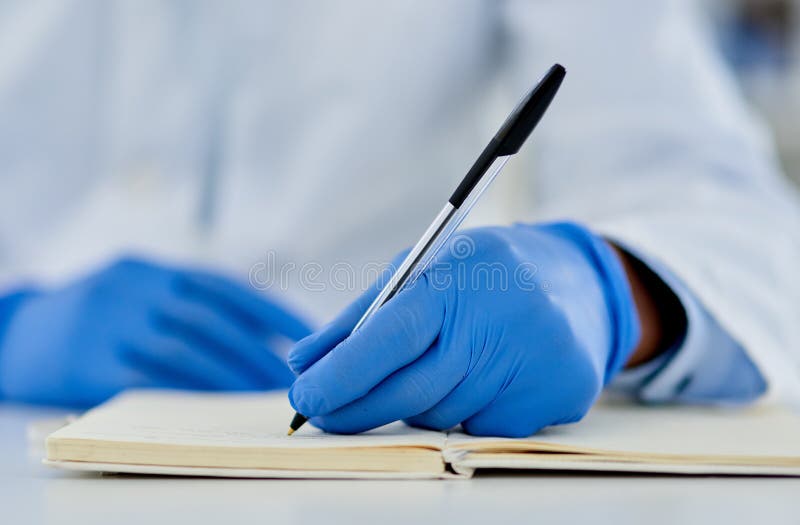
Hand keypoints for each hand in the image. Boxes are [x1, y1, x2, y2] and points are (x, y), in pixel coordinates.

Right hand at [0, 257, 311, 406]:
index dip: (271, 310)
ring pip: (183, 351)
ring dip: (231, 376)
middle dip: (257, 351)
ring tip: (263, 397)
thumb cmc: (96, 314)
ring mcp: (107, 323)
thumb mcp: (136, 287)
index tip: (308, 336)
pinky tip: (215, 408)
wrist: (17, 331)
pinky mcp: (85, 362)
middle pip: (210, 321)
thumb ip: (187, 301)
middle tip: (293, 380)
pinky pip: (147, 381)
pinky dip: (187, 394)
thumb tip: (261, 335)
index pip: (225, 287)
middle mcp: (133, 288)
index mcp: (153, 268)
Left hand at [287, 222, 639, 436]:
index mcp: (459, 278)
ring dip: (420, 405)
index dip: (343, 374)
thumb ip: (362, 316)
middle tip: (326, 413)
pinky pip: (485, 426)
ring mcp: (537, 358)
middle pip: (411, 390)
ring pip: (443, 415)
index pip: (391, 336)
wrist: (578, 282)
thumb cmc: (484, 274)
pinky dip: (469, 411)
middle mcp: (503, 318)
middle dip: (359, 408)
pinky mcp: (563, 392)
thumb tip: (306, 361)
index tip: (306, 398)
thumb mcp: (424, 270)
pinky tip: (488, 375)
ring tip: (440, 366)